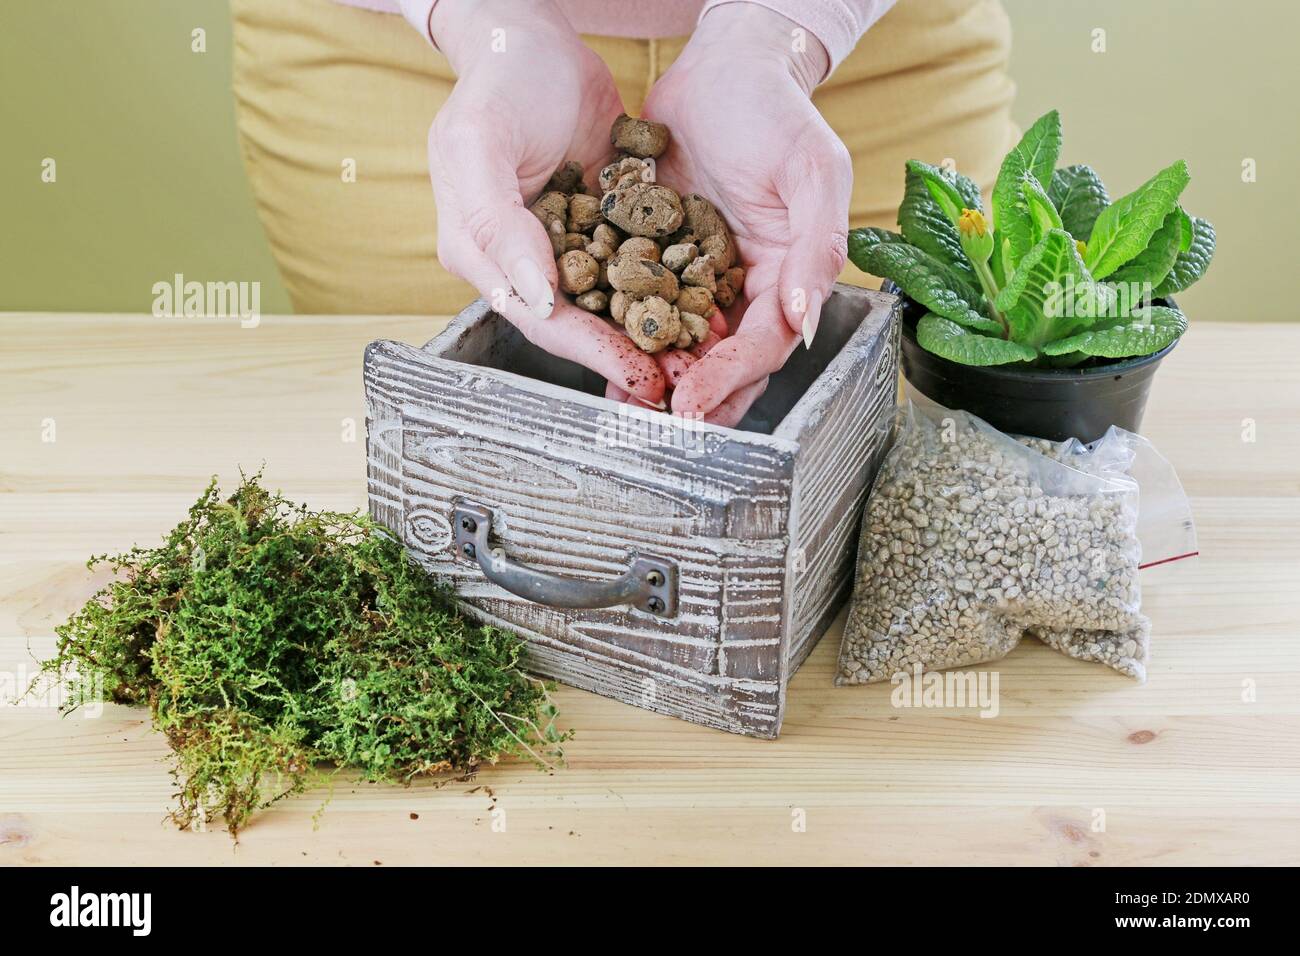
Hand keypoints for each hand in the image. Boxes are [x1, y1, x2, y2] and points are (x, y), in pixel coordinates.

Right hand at [427, 0, 665, 405]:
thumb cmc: (498, 84)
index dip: (592, 352)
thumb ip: (497, 223)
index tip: (640, 376)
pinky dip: (669, 294)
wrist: (533, 41)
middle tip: (684, 386)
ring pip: (614, 306)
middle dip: (632, 357)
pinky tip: (706, 313)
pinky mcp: (603, 228)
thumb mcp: (480, 144)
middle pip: (581, 325)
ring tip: (702, 362)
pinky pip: (638, 270)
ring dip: (656, 335)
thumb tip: (534, 296)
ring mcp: (565, 248)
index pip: (542, 318)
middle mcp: (523, 264)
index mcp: (483, 255)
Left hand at [641, 4, 850, 425]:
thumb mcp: (813, 172)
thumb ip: (815, 248)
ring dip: (651, 373)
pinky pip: (638, 299)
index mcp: (785, 276)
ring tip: (619, 402)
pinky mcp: (654, 250)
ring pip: (677, 339)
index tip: (690, 404)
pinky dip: (622, 327)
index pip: (760, 345)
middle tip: (650, 422)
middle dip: (690, 396)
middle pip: (720, 359)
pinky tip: (597, 347)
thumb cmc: (778, 112)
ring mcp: (695, 271)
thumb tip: (802, 325)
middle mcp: (741, 285)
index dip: (728, 379)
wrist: (725, 65)